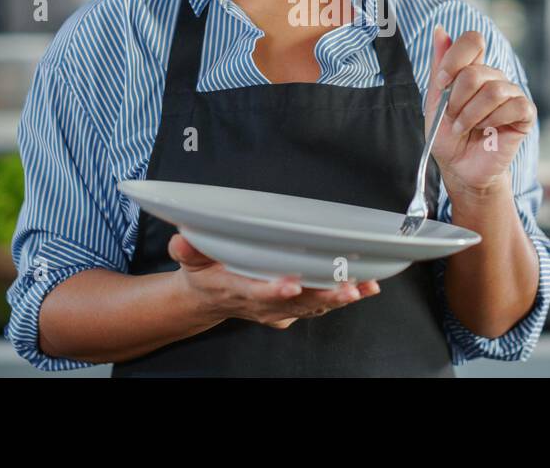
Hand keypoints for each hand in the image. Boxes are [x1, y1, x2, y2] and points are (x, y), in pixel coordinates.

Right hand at [169, 233, 379, 328]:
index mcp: (236, 289)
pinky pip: (321, 306)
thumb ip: (188, 250)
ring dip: (339, 298)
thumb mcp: (189, 260)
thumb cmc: (204, 273)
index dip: (274, 291)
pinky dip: (344, 298)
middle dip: (322, 296)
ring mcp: (279, 309)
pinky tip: (366, 287)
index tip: (292, 285)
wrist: (209, 300)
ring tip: (363, 286)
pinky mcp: (292, 309)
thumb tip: (182, 238)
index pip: (256, 292)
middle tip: (346, 288)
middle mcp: (261, 304)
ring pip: (313, 307)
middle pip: (295, 304)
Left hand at [425, 25, 535, 199]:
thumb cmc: (448, 135)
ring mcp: (511, 93)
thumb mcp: (435, 100)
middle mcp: (494, 77)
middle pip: (476, 72)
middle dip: (457, 100)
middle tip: (454, 117)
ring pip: (493, 90)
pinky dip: (494, 119)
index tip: (442, 84)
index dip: (454, 60)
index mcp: (473, 68)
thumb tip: (440, 30)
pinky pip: (514, 106)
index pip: (472, 40)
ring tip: (466, 127)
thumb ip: (439, 66)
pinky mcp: (525, 113)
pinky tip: (487, 129)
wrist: (460, 167)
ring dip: (472, 114)